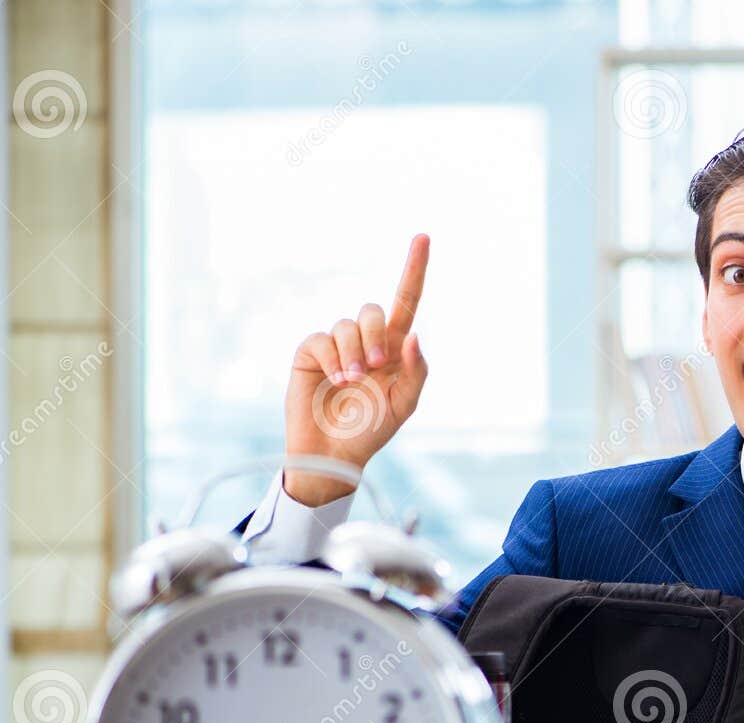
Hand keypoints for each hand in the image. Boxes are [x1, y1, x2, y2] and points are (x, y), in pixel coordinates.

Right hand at [284, 234, 430, 506]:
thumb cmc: (372, 430)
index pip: (406, 303)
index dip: (414, 270)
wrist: (335, 454)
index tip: (423, 237)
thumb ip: (417, 370)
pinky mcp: (310, 354)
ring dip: (354, 352)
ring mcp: (337, 346)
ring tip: (352, 381)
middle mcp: (366, 341)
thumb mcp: (405, 403)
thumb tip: (414, 335)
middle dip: (377, 334)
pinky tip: (336, 381)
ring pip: (348, 324)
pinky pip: (322, 339)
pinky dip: (333, 358)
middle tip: (376, 365)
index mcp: (394, 349)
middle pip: (375, 310)